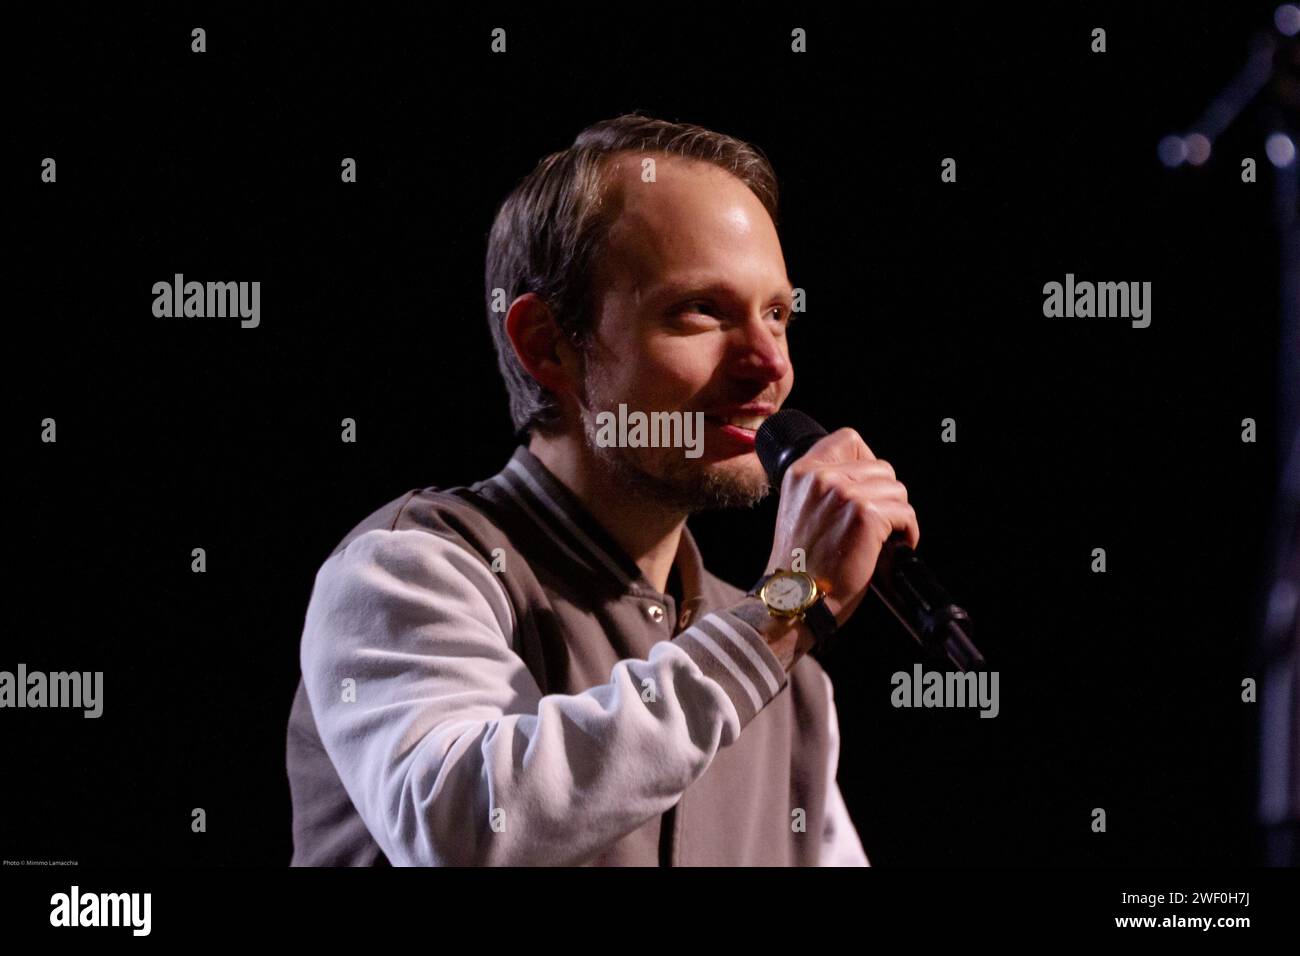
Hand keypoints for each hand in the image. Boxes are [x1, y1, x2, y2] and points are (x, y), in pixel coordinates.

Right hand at [766, 427, 918, 626]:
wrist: (795, 598)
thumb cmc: (800, 566)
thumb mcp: (798, 510)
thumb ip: (823, 487)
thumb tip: (865, 479)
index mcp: (802, 472)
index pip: (848, 439)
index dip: (867, 461)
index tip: (867, 488)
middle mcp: (822, 477)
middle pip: (881, 467)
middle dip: (885, 497)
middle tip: (875, 524)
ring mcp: (845, 494)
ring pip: (897, 490)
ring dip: (896, 516)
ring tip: (881, 539)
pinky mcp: (866, 515)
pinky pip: (906, 514)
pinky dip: (907, 534)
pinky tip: (891, 549)